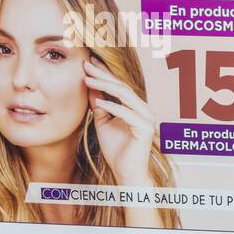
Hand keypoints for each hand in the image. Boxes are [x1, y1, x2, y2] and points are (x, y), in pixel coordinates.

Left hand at [84, 60, 155, 185]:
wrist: (126, 172)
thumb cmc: (116, 149)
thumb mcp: (103, 121)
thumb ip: (99, 104)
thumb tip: (90, 85)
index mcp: (136, 107)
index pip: (119, 85)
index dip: (104, 73)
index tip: (88, 62)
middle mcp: (144, 110)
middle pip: (122, 86)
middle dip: (103, 74)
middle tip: (86, 64)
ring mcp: (147, 118)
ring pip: (125, 96)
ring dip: (105, 86)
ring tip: (87, 79)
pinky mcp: (145, 129)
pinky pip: (127, 113)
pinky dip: (112, 106)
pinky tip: (98, 102)